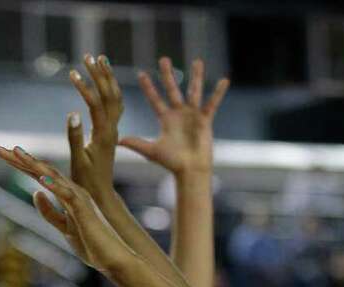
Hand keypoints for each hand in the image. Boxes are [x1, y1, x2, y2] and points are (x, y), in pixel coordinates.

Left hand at [0, 147, 131, 272]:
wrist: (114, 258)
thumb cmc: (92, 244)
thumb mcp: (64, 227)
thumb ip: (49, 211)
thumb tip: (35, 192)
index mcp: (67, 194)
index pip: (40, 176)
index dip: (21, 165)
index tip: (2, 154)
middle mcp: (72, 190)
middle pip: (42, 171)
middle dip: (20, 159)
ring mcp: (79, 198)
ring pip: (53, 177)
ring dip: (33, 165)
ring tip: (16, 152)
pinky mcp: (84, 210)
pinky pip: (66, 195)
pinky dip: (53, 186)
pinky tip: (40, 180)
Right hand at [65, 54, 122, 200]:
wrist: (102, 197)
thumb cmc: (86, 184)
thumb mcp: (78, 162)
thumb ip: (75, 137)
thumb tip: (72, 113)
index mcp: (103, 136)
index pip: (96, 104)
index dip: (85, 87)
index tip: (72, 73)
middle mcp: (112, 130)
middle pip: (110, 95)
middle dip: (100, 74)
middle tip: (89, 56)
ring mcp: (113, 131)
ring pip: (115, 98)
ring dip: (107, 78)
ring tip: (99, 60)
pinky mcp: (111, 134)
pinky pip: (115, 107)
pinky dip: (110, 91)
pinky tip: (105, 83)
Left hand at [121, 57, 227, 177]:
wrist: (190, 170)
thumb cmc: (172, 162)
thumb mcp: (152, 151)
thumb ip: (137, 144)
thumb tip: (119, 140)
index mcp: (166, 119)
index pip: (155, 100)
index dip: (148, 88)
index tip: (141, 74)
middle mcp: (178, 113)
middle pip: (172, 89)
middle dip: (167, 75)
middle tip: (163, 59)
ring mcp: (192, 115)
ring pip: (194, 91)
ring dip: (196, 76)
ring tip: (197, 61)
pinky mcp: (205, 119)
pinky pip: (212, 103)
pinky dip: (218, 93)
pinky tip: (224, 81)